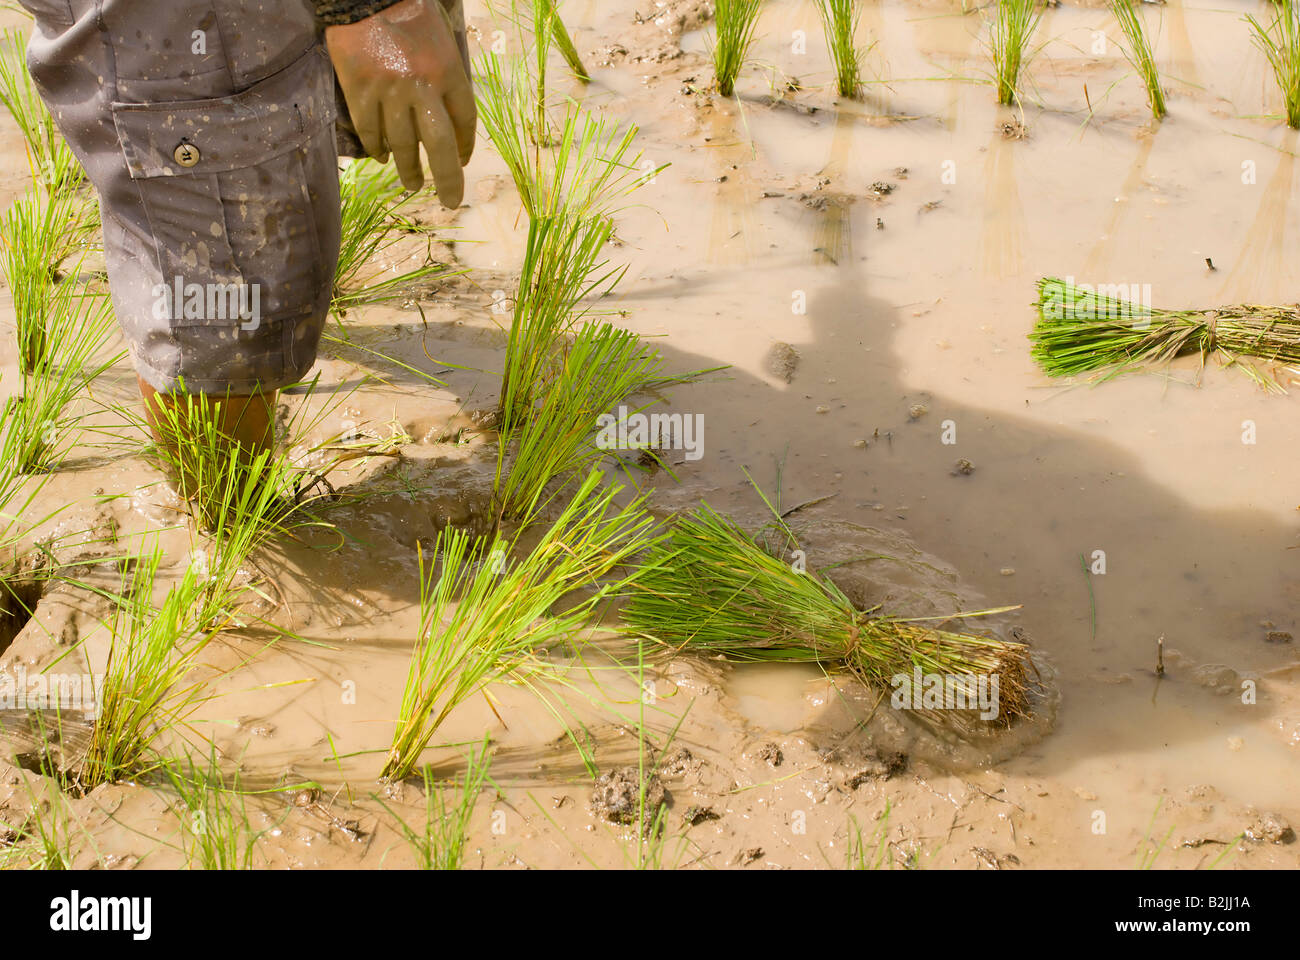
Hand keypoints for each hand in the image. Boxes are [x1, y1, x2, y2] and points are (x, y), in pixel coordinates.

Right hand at [326, 0, 475, 205]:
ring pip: (403, 144)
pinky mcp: (359, 91)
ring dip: (409, 169)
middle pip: (439, 146)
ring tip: (412, 183)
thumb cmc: (409, 12)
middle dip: (447, 179)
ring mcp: (388, 92)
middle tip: (449, 201)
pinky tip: (382, 157)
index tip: (462, 162)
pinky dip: (378, 148)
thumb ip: (448, 77)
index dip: (465, 147)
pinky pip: (371, 131)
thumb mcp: (443, 40)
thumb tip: (452, 121)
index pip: (465, 121)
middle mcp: (421, 87)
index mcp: (448, 72)